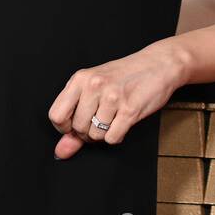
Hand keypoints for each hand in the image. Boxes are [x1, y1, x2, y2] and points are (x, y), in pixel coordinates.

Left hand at [47, 40, 187, 159]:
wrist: (158, 64)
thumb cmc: (125, 76)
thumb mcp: (95, 89)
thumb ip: (75, 120)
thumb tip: (61, 151)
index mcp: (81, 78)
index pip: (56, 115)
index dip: (65, 127)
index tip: (76, 125)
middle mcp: (94, 86)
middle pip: (78, 129)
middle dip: (88, 132)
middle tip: (101, 119)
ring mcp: (112, 97)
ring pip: (96, 136)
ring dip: (105, 133)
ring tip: (114, 117)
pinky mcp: (130, 109)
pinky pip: (112, 138)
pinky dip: (117, 135)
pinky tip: (123, 121)